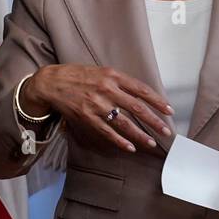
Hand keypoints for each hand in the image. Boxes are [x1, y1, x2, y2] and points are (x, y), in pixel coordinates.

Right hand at [23, 64, 171, 153]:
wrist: (50, 82)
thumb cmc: (76, 75)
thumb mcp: (100, 71)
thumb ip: (118, 82)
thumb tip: (140, 96)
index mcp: (112, 76)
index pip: (141, 90)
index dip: (157, 101)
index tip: (168, 111)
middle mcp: (106, 90)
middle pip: (136, 107)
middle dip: (154, 121)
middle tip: (166, 131)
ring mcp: (96, 105)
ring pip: (123, 122)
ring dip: (140, 134)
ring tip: (151, 143)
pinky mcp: (86, 116)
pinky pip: (106, 131)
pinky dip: (119, 140)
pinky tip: (130, 147)